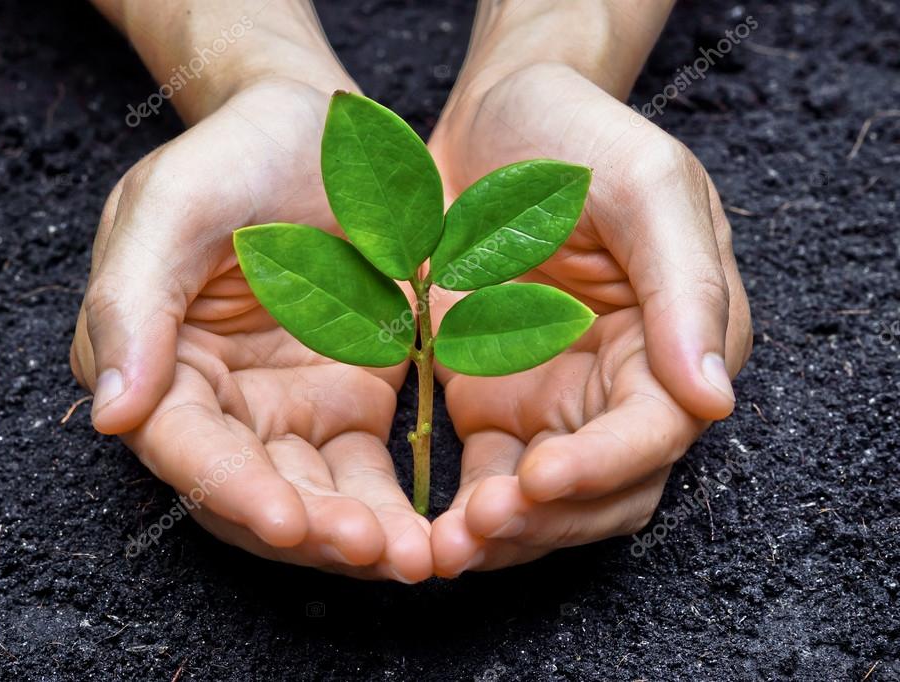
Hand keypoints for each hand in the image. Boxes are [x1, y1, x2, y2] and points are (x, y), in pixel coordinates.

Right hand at [70, 74, 432, 580]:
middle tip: (371, 549)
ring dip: (354, 535)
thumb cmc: (236, 151)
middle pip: (248, 492)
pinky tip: (432, 535)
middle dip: (306, 530)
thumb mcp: (175, 202)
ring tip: (412, 557)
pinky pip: (363, 476)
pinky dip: (392, 509)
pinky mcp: (344, 407)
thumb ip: (132, 301)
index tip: (290, 522)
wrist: (323, 128)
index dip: (232, 489)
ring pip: (309, 497)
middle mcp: (212, 401)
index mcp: (153, 358)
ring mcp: (282, 410)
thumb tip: (112, 415)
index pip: (182, 444)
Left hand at [426, 62, 751, 573]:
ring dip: (507, 533)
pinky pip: (492, 478)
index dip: (605, 466)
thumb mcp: (644, 187)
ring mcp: (558, 400)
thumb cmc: (576, 136)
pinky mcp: (497, 404)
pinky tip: (431, 528)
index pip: (658, 431)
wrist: (490, 120)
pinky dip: (469, 511)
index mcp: (678, 336)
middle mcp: (625, 384)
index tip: (541, 477)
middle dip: (551, 520)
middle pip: (609, 489)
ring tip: (448, 548)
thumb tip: (715, 399)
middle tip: (482, 528)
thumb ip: (684, 287)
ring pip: (550, 502)